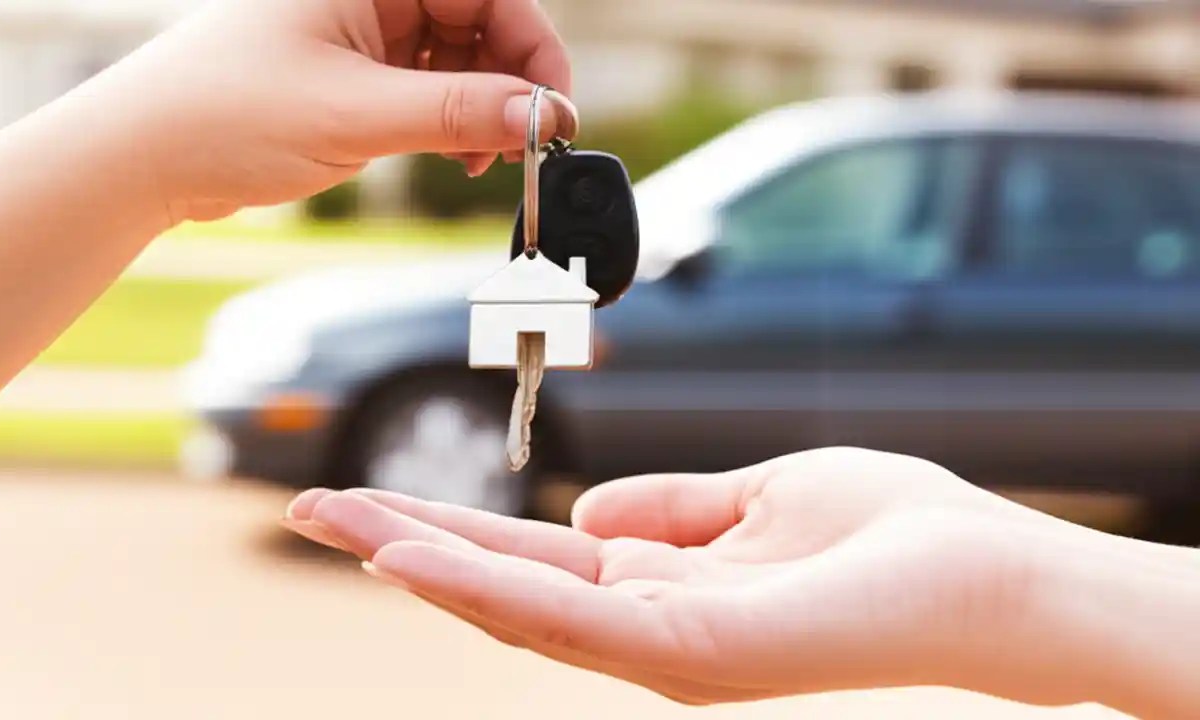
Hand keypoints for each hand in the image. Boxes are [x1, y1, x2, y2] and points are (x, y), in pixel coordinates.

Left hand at [101, 0, 572, 221]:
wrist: (143, 160)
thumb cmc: (222, 115)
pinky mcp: (352, 73)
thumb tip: (541, 115)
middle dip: (509, 83)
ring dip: (482, 108)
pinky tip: (453, 154)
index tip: (552, 109)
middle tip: (521, 142)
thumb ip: (457, 111)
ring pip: (459, 57)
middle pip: (480, 21)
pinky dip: (450, 121)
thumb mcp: (355, 115)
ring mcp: (360, 31)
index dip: (532, 46)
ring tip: (477, 158)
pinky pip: (428, 86)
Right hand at [284, 448, 1155, 708]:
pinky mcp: (696, 654)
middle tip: (309, 510)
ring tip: (339, 525)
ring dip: (426, 565)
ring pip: (520, 607)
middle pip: (505, 583)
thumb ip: (668, 508)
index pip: (533, 558)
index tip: (370, 500)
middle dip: (405, 547)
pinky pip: (577, 623)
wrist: (983, 575)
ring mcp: (667, 650)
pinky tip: (426, 562)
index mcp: (660, 585)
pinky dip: (494, 594)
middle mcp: (648, 628)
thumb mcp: (755, 497)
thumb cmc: (888, 534)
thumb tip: (586, 509)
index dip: (450, 529)